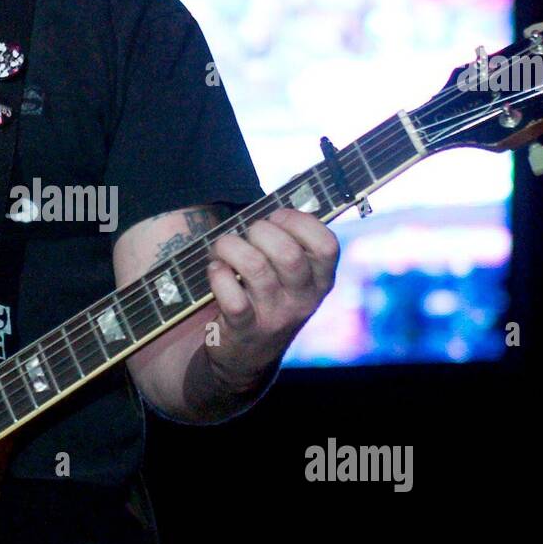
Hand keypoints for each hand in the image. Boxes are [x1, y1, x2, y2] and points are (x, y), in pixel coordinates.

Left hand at [203, 208, 339, 389]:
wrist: (246, 359)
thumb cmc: (266, 298)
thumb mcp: (291, 275)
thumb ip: (294, 238)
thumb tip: (296, 184)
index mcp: (321, 281)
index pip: (327, 244)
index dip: (298, 221)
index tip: (277, 219)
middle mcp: (304, 300)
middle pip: (288, 253)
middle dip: (260, 231)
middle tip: (247, 234)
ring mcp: (275, 317)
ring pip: (254, 268)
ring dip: (230, 247)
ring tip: (223, 248)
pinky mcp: (244, 330)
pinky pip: (231, 295)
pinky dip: (217, 274)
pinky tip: (215, 272)